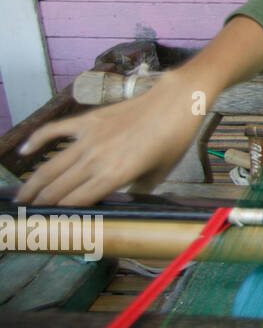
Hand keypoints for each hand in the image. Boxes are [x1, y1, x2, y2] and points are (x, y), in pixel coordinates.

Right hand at [15, 70, 209, 206]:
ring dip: (32, 184)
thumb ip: (137, 192)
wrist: (175, 102)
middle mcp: (96, 159)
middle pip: (58, 189)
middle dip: (42, 205)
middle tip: (30, 215)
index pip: (76, 202)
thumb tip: (122, 204)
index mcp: (115, 175)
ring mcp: (89, 138)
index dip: (62, 217)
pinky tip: (24, 151)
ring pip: (51, 166)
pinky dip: (37, 140)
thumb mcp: (160, 174)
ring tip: (21, 197)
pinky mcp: (87, 120)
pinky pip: (54, 130)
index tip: (52, 226)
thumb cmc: (173, 140)